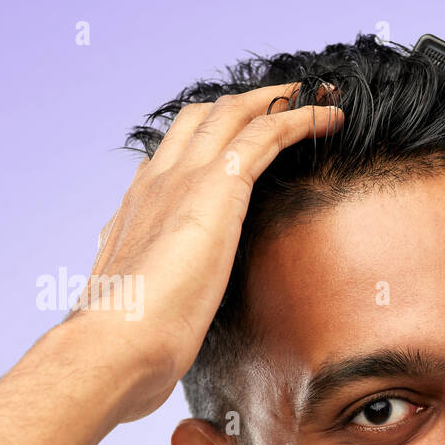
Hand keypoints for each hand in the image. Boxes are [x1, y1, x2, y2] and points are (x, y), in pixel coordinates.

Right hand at [70, 83, 343, 422]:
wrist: (114, 346)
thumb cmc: (126, 348)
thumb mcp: (140, 314)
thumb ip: (151, 306)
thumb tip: (158, 331)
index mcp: (136, 211)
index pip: (172, 157)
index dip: (207, 140)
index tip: (236, 139)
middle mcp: (156, 184)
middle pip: (200, 119)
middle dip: (244, 103)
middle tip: (285, 99)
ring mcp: (184, 181)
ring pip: (234, 114)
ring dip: (279, 100)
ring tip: (316, 96)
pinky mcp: (218, 190)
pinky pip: (267, 134)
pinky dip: (301, 118)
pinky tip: (330, 117)